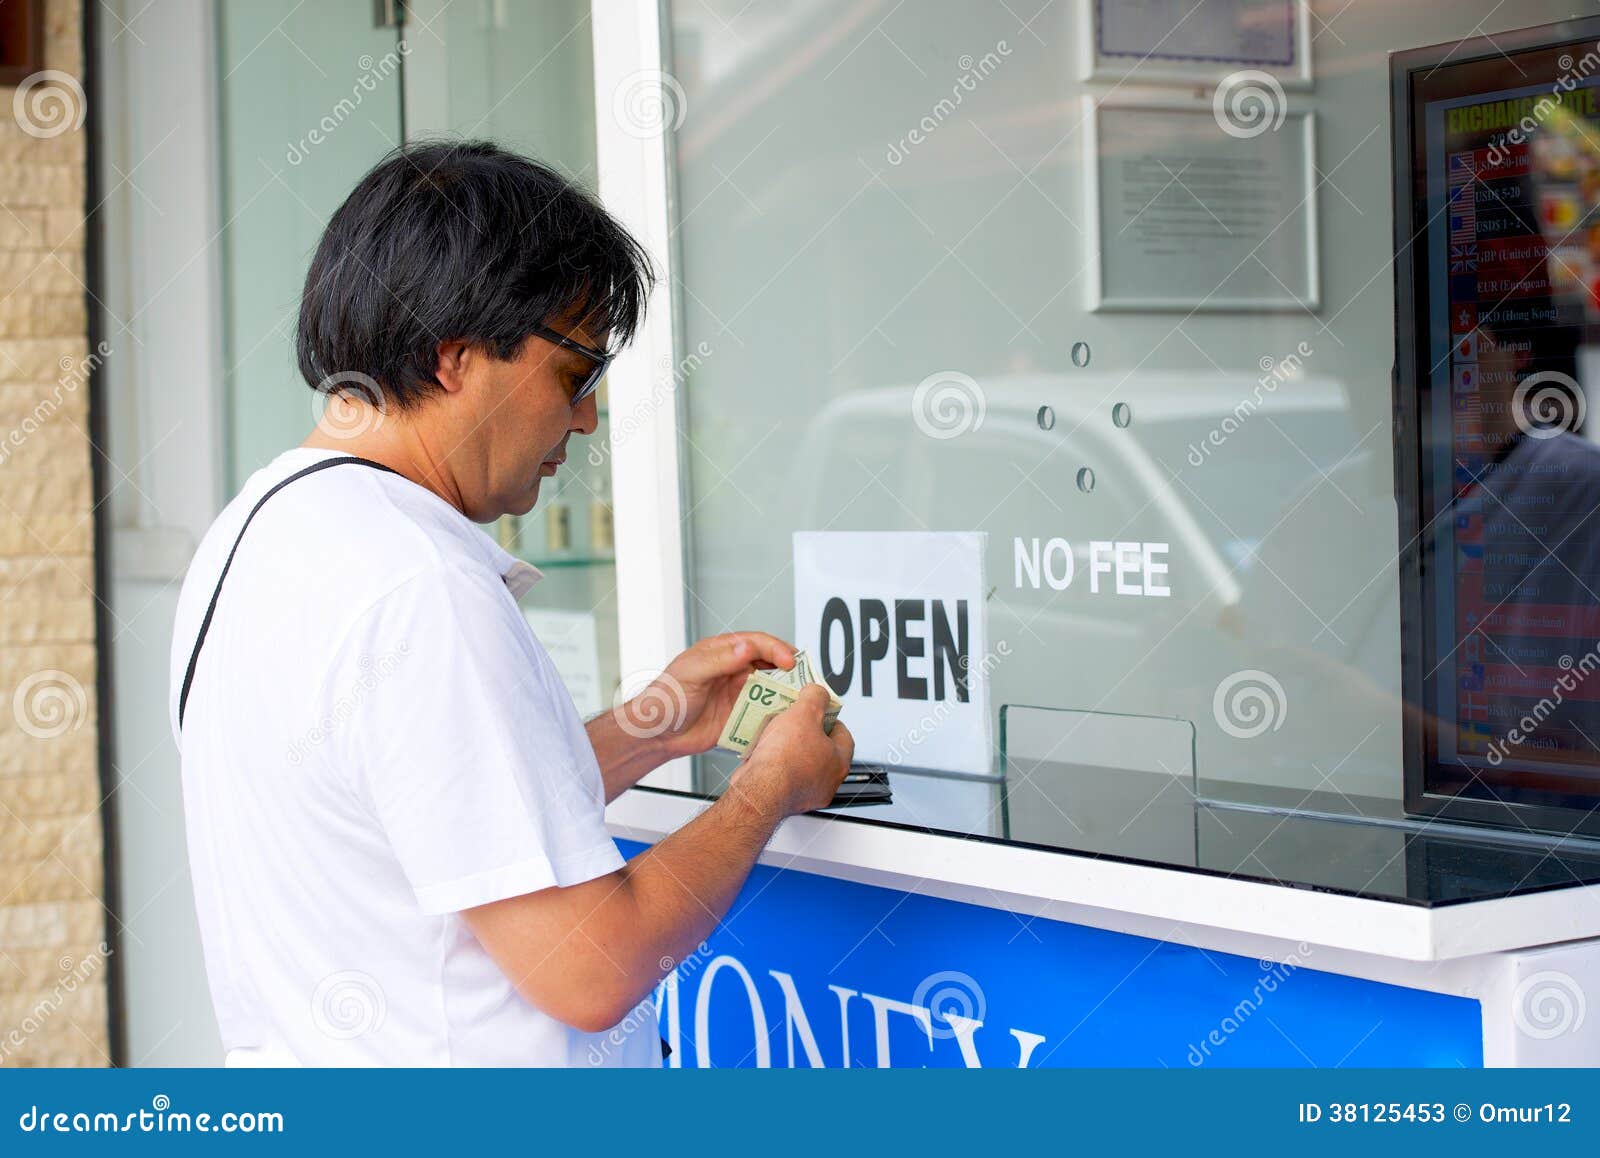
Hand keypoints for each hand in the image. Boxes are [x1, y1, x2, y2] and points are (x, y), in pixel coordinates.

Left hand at [620, 631, 799, 759]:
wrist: (658, 734)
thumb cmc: (666, 697)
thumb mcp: (691, 673)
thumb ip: (719, 660)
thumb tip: (746, 647)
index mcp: (722, 652)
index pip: (756, 643)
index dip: (776, 649)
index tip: (789, 661)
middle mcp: (734, 670)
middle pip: (770, 663)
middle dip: (789, 669)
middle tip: (805, 678)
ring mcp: (738, 693)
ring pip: (771, 687)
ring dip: (786, 691)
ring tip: (801, 698)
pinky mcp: (740, 715)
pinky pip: (764, 711)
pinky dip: (777, 713)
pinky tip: (786, 716)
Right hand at [729, 684, 854, 817]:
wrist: (759, 791)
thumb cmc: (785, 758)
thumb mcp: (804, 712)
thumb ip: (815, 697)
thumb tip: (817, 692)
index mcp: (839, 762)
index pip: (843, 734)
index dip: (830, 717)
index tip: (818, 709)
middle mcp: (826, 781)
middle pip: (821, 749)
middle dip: (807, 732)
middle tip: (795, 719)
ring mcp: (805, 792)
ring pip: (800, 763)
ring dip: (789, 748)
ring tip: (775, 733)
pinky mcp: (784, 798)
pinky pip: (782, 774)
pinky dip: (773, 762)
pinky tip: (762, 751)